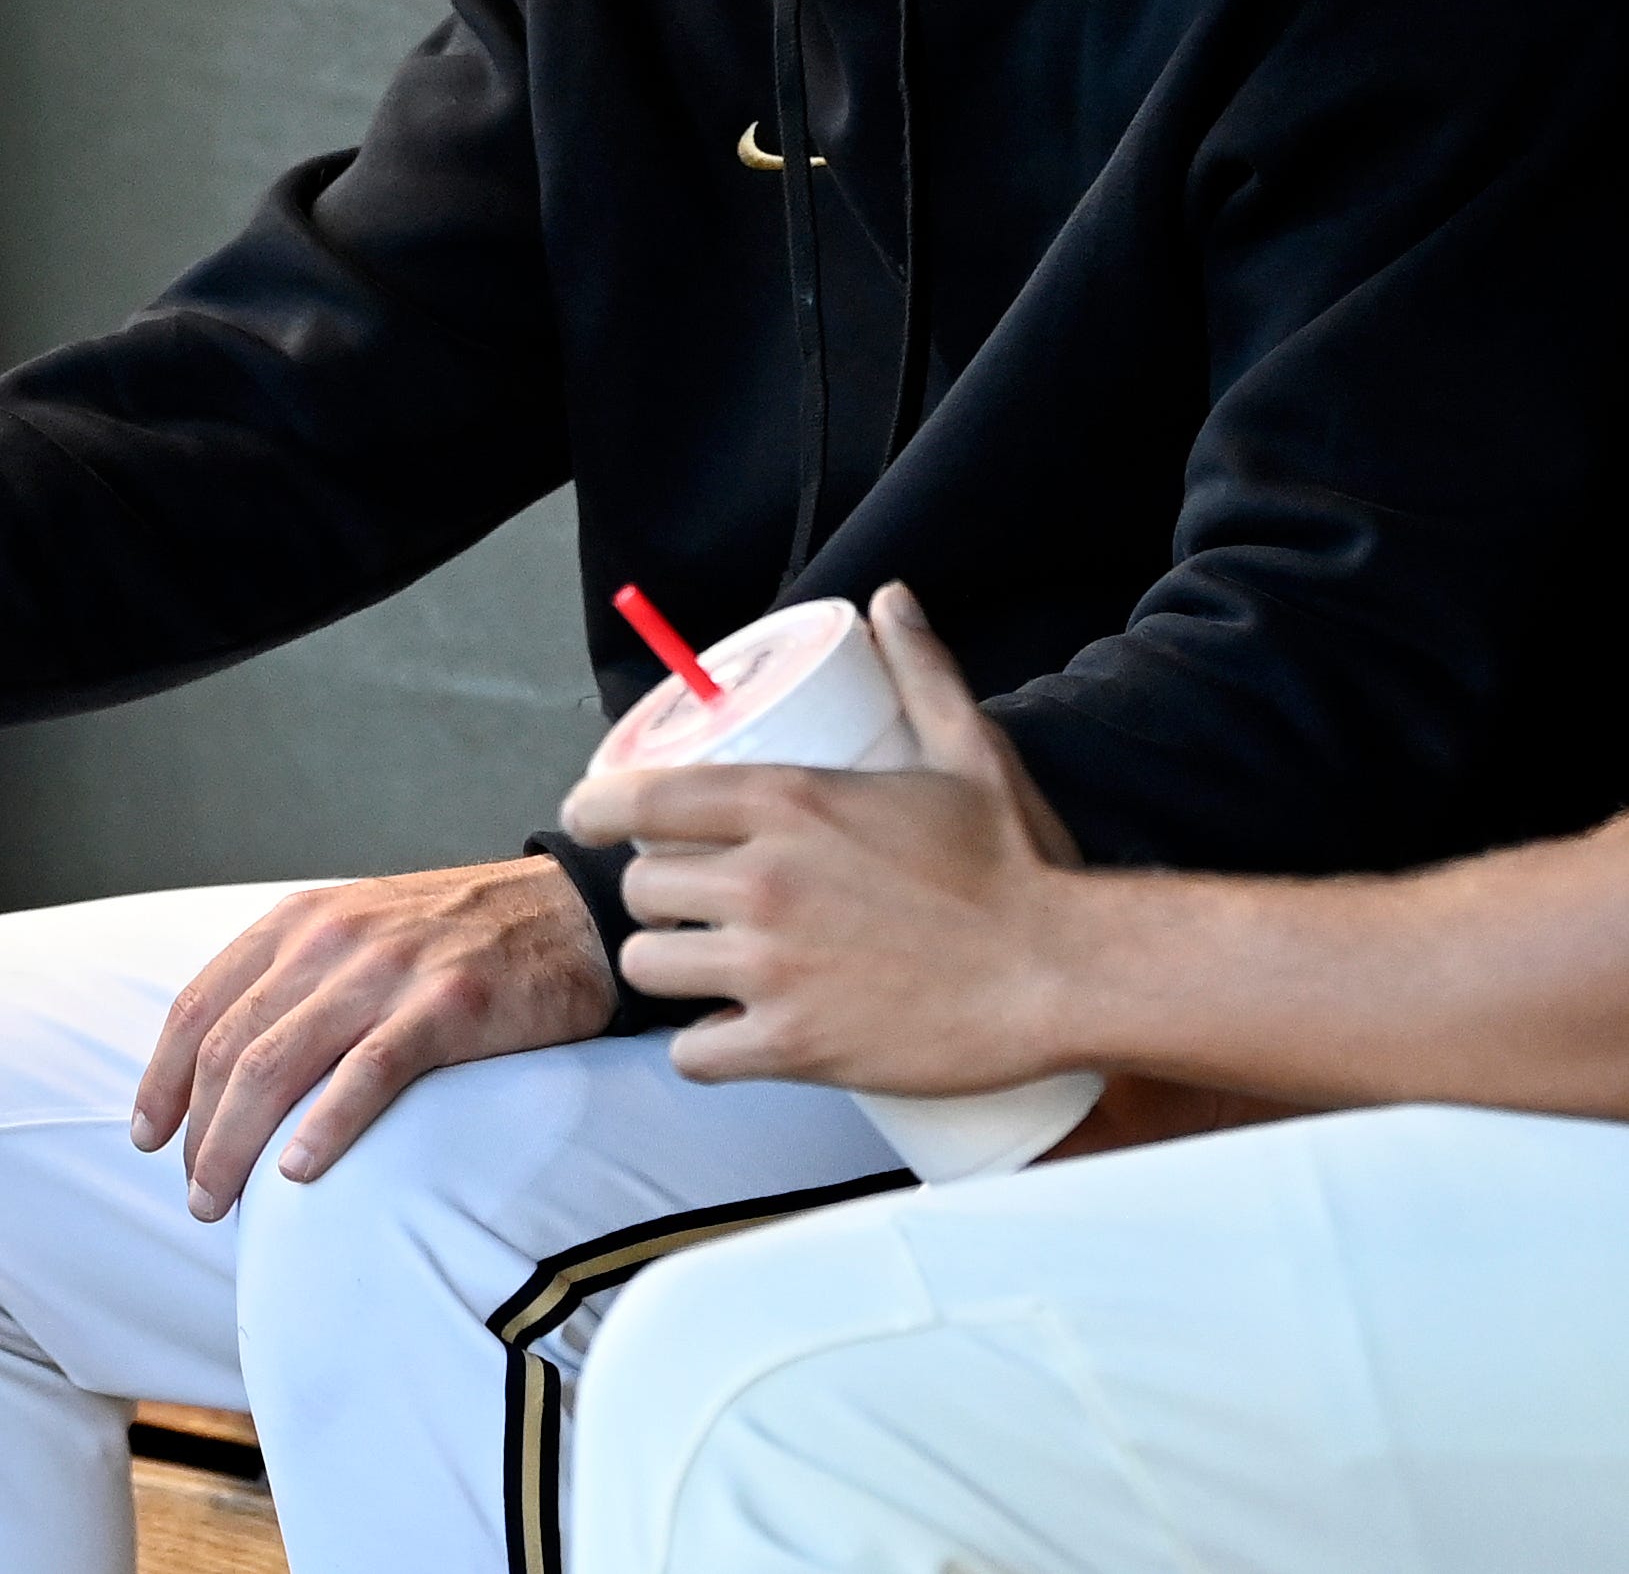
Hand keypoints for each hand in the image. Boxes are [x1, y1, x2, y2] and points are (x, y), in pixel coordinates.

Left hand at [129, 856, 617, 1214]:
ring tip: (223, 1201)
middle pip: (230, 1049)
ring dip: (238, 1144)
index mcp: (298, 923)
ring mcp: (388, 971)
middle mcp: (330, 941)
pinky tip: (298, 1173)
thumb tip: (233, 1070)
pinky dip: (325, 1126)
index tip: (146, 1137)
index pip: (200, 1006)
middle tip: (196, 1196)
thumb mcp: (359, 932)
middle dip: (199, 1132)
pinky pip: (368, 1073)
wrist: (570, 914)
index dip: (163, 1078)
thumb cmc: (457, 938)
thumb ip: (297, 981)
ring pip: (279, 1066)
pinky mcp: (448, 1007)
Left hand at [558, 582, 1087, 1097]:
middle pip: (640, 889)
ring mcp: (771, 968)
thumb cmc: (1017, 865)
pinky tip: (728, 1036)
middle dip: (659, 897)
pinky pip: (692, 1054)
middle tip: (695, 904)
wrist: (1067, 972)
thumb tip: (890, 600)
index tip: (587, 819)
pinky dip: (703, 1050)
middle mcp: (761, 880)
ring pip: (650, 967)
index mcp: (784, 801)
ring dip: (672, 969)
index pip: (638, 796)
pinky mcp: (793, 1045)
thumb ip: (920, 674)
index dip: (595, 809)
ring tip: (709, 968)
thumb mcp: (967, 752)